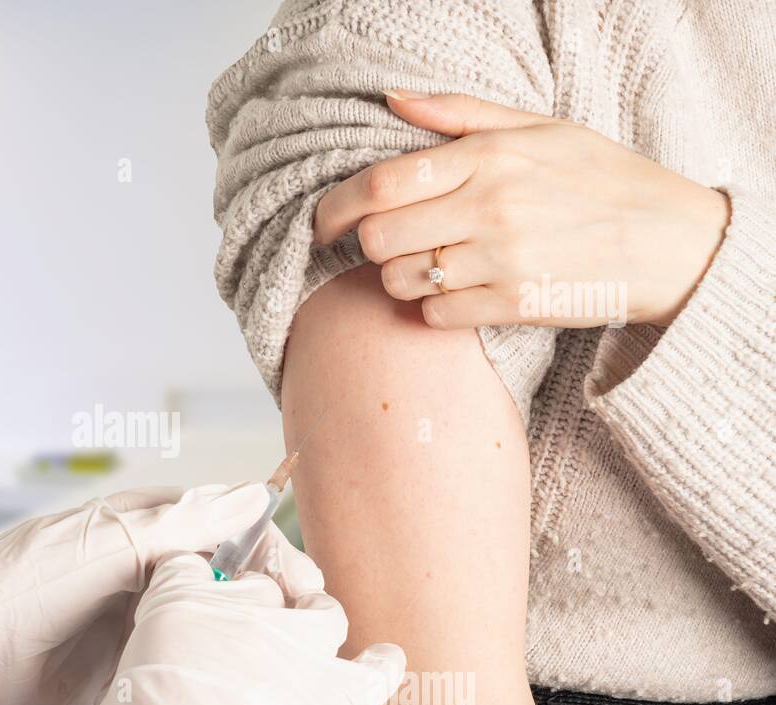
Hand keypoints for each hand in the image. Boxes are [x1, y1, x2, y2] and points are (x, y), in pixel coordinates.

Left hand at [0, 482, 305, 704]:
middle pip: (219, 576)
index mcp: (138, 526)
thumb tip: (252, 493)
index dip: (265, 548)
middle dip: (260, 597)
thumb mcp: (111, 544)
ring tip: (279, 661)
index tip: (300, 578)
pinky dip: (204, 668)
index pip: (220, 525)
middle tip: (300, 625)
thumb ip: (182, 524)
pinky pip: (178, 660)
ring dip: (236, 637)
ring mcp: (132, 618)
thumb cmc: (27, 586)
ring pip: (203, 620)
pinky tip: (234, 684)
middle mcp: (140, 568)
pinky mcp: (124, 664)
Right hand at [78, 551, 405, 704]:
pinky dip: (377, 667)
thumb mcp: (117, 687)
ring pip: (321, 612)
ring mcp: (297, 649)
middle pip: (262, 584)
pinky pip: (374, 669)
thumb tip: (165, 667)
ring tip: (298, 656)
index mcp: (183, 599)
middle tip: (239, 651)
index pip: (197, 566)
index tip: (196, 608)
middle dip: (252, 612)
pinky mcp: (336, 697)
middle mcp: (246, 610)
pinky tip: (376, 666)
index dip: (197, 588)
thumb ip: (150, 656)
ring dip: (311, 627)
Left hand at [313, 90, 729, 329]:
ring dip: (400, 277)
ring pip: (400, 280)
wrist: (671, 242)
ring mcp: (500, 259)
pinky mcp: (513, 304)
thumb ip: (459, 113)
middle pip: (378, 238)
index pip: (380, 184)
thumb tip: (391, 98)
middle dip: (371, 244)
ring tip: (431, 265)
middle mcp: (489, 206)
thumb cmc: (601, 179)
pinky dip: (435, 308)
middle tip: (388, 243)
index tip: (326, 221)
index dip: (336, 207)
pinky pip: (435, 315)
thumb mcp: (539, 127)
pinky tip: (459, 292)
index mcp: (488, 157)